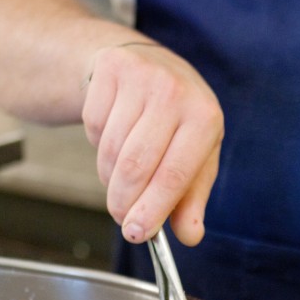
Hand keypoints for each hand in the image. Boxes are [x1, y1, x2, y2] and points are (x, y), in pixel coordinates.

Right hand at [81, 41, 223, 245]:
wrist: (149, 64)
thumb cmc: (177, 120)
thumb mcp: (197, 157)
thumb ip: (192, 200)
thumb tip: (190, 236)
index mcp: (205, 117)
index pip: (174, 175)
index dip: (152, 209)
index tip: (137, 234)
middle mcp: (175, 92)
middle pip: (136, 166)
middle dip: (124, 202)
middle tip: (122, 218)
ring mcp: (141, 75)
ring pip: (110, 150)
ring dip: (110, 177)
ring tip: (122, 175)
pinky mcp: (111, 68)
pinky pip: (93, 126)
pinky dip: (98, 145)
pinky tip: (113, 136)